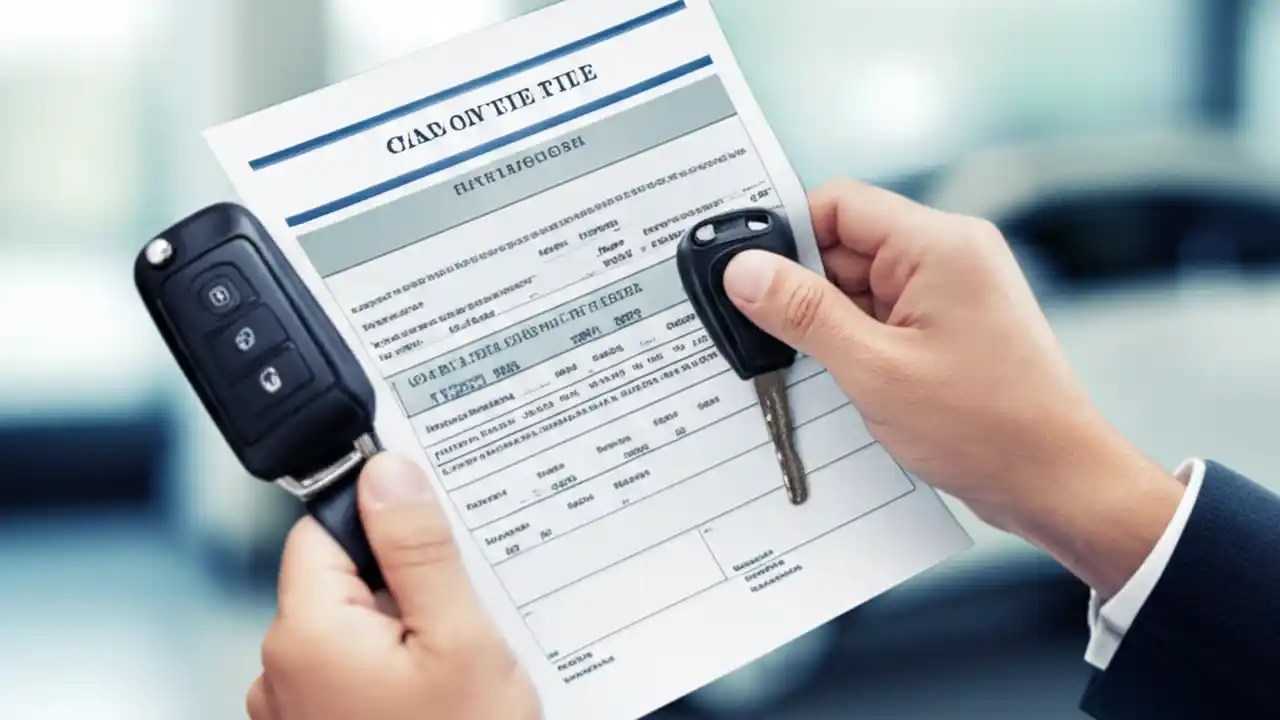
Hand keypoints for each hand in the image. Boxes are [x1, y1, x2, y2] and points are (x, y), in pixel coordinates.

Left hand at [246, 453, 541, 719]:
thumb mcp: (460, 640)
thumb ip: (418, 549)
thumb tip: (387, 473)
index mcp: (304, 635)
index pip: (322, 531)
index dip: (383, 525)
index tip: (432, 537)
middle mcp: (280, 673)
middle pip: (342, 581)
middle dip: (404, 588)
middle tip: (462, 624)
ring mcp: (296, 712)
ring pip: (354, 630)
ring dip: (404, 634)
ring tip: (457, 673)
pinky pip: (353, 675)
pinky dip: (394, 674)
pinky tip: (440, 699)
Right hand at [723, 179, 1183, 595]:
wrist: (1058, 483)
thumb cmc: (987, 428)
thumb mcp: (875, 369)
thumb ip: (804, 313)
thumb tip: (744, 271)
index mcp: (938, 244)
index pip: (838, 205)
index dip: (786, 237)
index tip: (745, 278)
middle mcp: (948, 255)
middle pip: (844, 246)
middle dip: (804, 292)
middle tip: (772, 339)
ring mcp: (951, 292)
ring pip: (859, 287)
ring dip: (829, 326)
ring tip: (824, 373)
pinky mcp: (948, 327)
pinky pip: (882, 317)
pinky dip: (854, 345)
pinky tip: (846, 383)